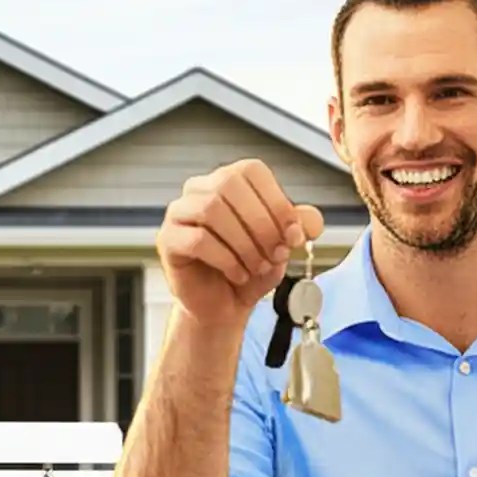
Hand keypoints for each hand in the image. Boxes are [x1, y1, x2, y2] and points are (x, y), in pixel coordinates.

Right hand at [157, 158, 324, 327]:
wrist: (223, 305)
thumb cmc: (250, 269)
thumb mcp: (282, 245)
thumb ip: (298, 226)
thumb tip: (309, 221)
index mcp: (230, 179)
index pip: (252, 172)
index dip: (277, 202)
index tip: (294, 235)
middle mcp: (200, 188)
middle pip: (230, 185)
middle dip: (261, 223)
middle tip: (277, 253)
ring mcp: (179, 212)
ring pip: (211, 209)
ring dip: (244, 243)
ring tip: (257, 266)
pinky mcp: (168, 240)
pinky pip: (197, 240)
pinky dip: (226, 260)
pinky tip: (238, 275)